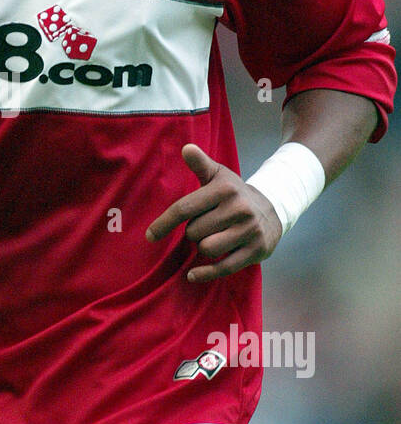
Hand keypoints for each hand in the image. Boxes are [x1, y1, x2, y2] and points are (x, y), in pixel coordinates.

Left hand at [145, 143, 282, 283]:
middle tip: (206, 225)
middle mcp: (239, 209)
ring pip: (206, 248)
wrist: (273, 209)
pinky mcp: (256, 251)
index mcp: (225, 189)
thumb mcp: (219, 176)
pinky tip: (192, 275)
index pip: (185, 208)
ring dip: (203, 247)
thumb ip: (200, 164)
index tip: (150, 235)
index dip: (164, 223)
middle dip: (193, 232)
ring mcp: (249, 231)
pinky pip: (224, 267)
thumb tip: (186, 148)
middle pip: (194, 232)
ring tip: (213, 237)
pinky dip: (205, 273)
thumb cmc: (234, 193)